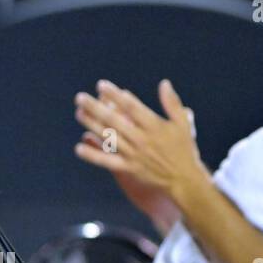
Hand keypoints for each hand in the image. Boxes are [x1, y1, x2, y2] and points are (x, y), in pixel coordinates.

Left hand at [73, 79, 207, 203]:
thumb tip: (164, 83)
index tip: (101, 85)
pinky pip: (107, 161)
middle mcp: (142, 139)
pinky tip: (79, 147)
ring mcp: (134, 155)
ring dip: (91, 125)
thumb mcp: (183, 123)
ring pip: (108, 137)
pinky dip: (93, 155)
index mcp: (154, 126)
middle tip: (80, 97)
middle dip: (95, 107)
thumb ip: (172, 103)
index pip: (131, 107)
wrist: (184, 179)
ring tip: (79, 113)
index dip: (115, 95)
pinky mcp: (129, 169)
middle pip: (114, 120)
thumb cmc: (184, 148)